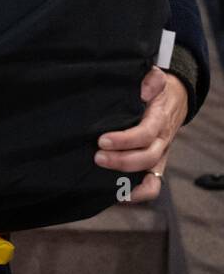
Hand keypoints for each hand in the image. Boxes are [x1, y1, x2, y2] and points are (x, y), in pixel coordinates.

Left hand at [94, 66, 187, 202]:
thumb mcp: (157, 78)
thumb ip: (152, 79)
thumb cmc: (159, 89)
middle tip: (97, 157)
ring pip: (151, 175)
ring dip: (127, 178)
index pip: (145, 134)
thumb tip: (144, 89)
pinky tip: (119, 195)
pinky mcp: (156, 165)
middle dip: (121, 160)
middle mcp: (162, 141)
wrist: (176, 99)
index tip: (102, 140)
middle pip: (146, 158)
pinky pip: (153, 186)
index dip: (124, 140)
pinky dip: (139, 194)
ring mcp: (161, 155)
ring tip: (103, 175)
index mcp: (160, 120)